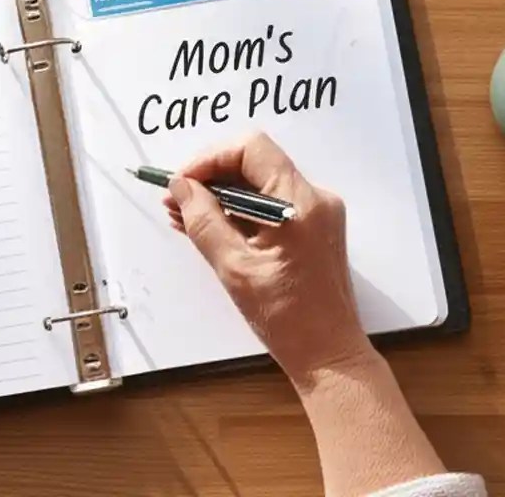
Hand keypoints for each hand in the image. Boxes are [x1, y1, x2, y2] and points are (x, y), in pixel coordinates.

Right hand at [164, 131, 372, 385]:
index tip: (181, 182)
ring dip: (220, 197)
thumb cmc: (286, 317)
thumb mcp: (233, 267)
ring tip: (182, 217)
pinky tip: (208, 229)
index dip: (210, 158)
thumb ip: (204, 220)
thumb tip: (180, 186)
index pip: (251, 148)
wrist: (329, 355)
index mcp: (299, 202)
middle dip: (210, 178)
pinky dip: (238, 214)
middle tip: (175, 200)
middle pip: (254, 164)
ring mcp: (316, 215)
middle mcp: (314, 199)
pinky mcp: (312, 231)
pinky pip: (269, 208)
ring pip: (259, 187)